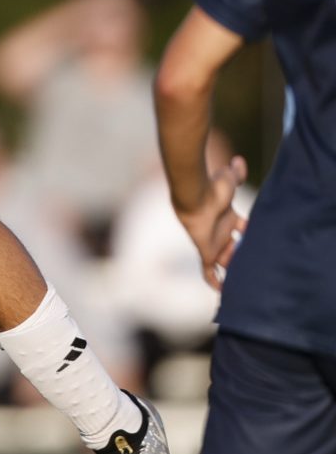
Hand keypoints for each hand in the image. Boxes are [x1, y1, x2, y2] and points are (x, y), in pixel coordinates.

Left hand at [175, 155, 247, 288]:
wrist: (194, 194)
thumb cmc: (212, 186)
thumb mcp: (228, 179)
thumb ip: (235, 172)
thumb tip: (238, 160)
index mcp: (227, 215)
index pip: (242, 227)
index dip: (250, 232)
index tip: (259, 237)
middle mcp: (220, 230)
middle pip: (233, 246)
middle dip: (240, 253)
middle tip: (251, 262)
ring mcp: (212, 241)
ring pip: (224, 259)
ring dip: (232, 267)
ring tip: (241, 281)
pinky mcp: (204, 251)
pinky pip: (208, 271)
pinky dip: (213, 282)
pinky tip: (220, 293)